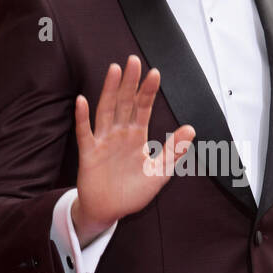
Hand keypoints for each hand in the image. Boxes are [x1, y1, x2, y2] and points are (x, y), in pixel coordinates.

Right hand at [72, 55, 194, 241]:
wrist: (109, 211)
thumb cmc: (132, 191)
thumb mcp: (159, 172)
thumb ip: (174, 151)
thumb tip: (191, 128)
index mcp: (137, 137)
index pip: (143, 108)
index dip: (149, 91)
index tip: (155, 73)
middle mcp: (119, 134)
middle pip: (125, 103)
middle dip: (130, 82)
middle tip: (134, 60)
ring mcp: (103, 141)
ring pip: (106, 111)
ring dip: (110, 91)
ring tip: (114, 70)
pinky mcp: (88, 153)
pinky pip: (84, 133)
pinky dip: (82, 117)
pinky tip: (82, 101)